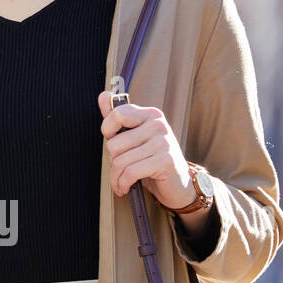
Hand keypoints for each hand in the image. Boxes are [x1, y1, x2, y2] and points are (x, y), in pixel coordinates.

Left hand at [97, 91, 198, 210]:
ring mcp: (163, 142)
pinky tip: (124, 188)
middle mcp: (159, 125)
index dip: (108, 130)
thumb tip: (103, 95)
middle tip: (121, 167)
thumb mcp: (135, 137)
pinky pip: (130, 172)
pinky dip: (123, 183)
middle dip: (113, 160)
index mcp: (151, 114)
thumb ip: (117, 118)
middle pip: (114, 143)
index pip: (118, 113)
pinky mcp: (165, 161)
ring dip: (116, 176)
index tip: (111, 140)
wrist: (179, 185)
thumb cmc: (152, 160)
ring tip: (121, 181)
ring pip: (120, 160)